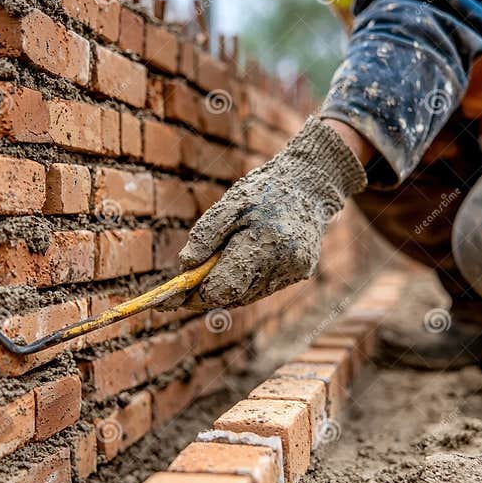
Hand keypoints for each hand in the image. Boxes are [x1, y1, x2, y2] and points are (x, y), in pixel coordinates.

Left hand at [158, 116, 367, 312]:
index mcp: (266, 242)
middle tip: (181, 294)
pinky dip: (245, 283)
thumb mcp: (230, 203)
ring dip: (225, 291)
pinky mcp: (302, 272)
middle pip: (235, 297)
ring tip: (204, 279)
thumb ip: (206, 235)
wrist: (310, 184)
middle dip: (206, 296)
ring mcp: (296, 271)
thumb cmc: (264, 190)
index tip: (172, 298)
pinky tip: (235, 269)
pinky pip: (264, 288)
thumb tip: (185, 266)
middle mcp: (285, 264)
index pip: (223, 287)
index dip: (196, 295)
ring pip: (249, 296)